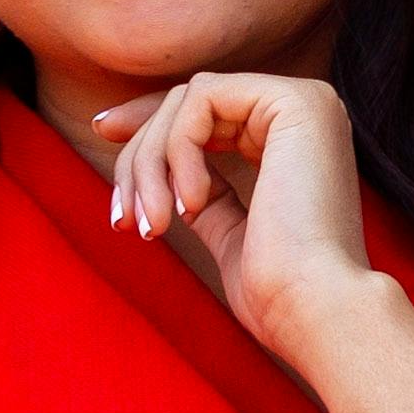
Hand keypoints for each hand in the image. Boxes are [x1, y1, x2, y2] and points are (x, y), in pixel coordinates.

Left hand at [95, 68, 377, 360]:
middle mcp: (305, 110)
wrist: (313, 312)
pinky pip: (201, 101)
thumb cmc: (276, 292)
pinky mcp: (295, 101)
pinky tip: (191, 206)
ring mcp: (304, 101)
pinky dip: (179, 152)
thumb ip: (209, 194)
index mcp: (295, 138)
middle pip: (188, 104)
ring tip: (152, 226)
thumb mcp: (230, 233)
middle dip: (139, 157)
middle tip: (122, 219)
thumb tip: (167, 173)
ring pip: (187, 101)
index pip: (205, 110)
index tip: (100, 133)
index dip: (147, 122)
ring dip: (151, 163)